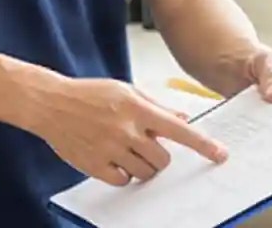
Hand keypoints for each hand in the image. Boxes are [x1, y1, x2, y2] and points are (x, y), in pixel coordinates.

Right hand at [30, 77, 228, 185]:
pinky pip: (123, 180)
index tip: (220, 154)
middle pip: (163, 160)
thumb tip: (183, 118)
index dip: (202, 144)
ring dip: (142, 165)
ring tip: (126, 149)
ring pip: (145, 173)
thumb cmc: (90, 94)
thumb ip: (156, 106)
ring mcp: (109, 149)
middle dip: (161, 156)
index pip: (178, 130)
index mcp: (136, 107)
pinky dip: (123, 174)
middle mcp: (125, 129)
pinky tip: (112, 158)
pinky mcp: (95, 165)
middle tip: (146, 145)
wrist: (51, 103)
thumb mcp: (125, 90)